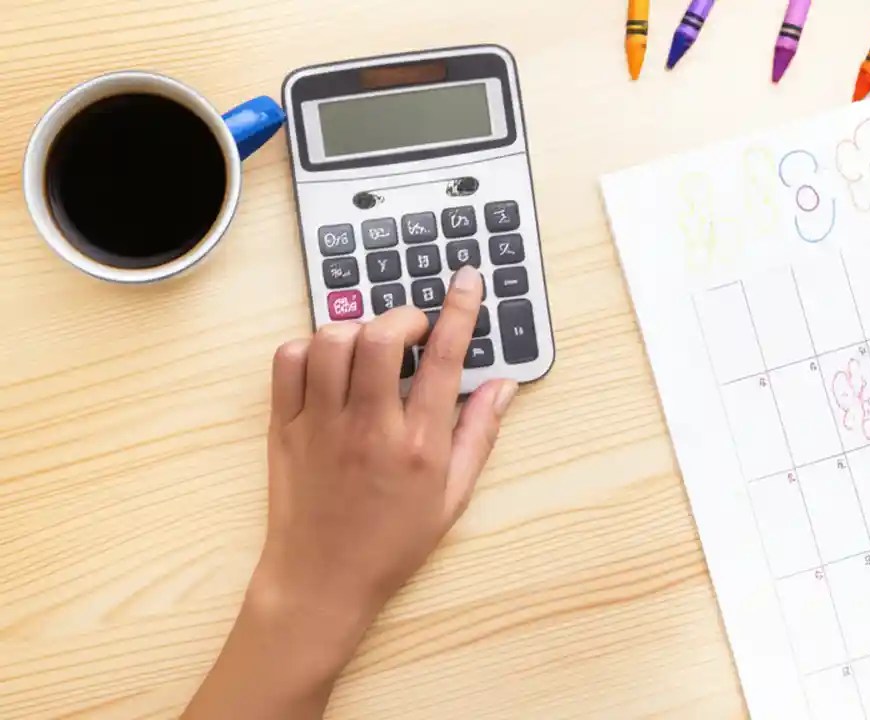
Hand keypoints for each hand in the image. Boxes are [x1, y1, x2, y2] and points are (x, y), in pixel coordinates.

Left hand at [254, 265, 515, 654]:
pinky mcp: (284, 428)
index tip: (467, 280)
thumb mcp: (453, 497)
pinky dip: (308, 348)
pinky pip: (287, 362)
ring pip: (331, 342)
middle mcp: (370, 429)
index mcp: (419, 446)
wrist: (322, 580)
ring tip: (369, 348)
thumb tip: (503, 387)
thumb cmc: (391, 544)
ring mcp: (321, 426)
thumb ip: (479, 436)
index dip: (460, 310)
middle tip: (413, 329)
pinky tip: (328, 365)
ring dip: (356, 330)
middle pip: (383, 338)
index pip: (445, 359)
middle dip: (404, 316)